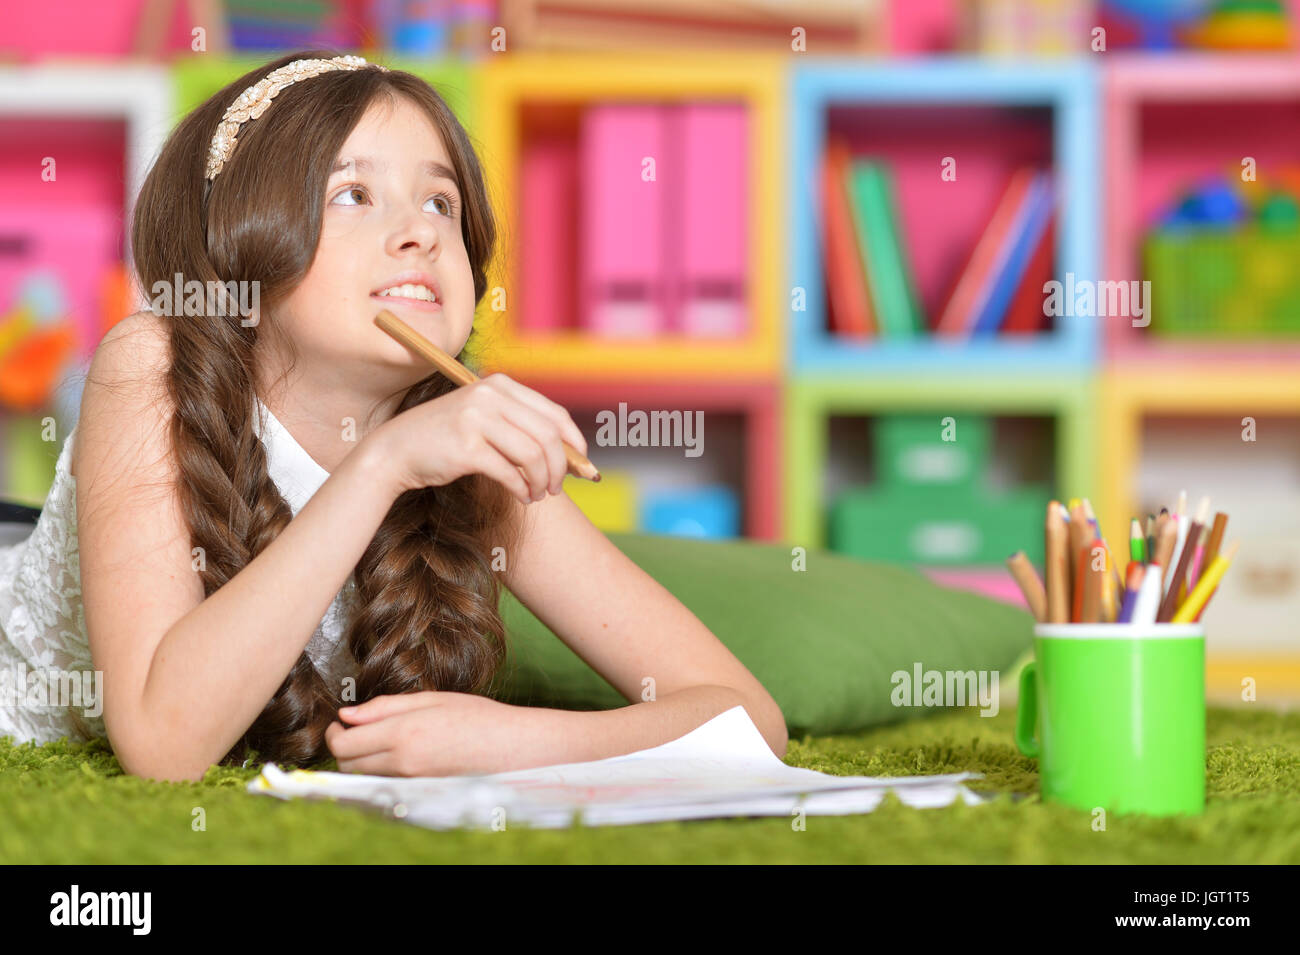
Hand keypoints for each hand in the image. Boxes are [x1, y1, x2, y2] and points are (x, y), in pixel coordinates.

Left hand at [324, 690, 522, 776]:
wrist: (511, 749)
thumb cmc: (477, 717)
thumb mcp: (432, 699)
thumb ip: (385, 707)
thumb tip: (347, 714)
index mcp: (403, 732)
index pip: (344, 742)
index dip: (333, 732)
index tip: (339, 721)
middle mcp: (402, 762)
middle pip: (346, 764)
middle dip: (341, 747)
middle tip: (352, 729)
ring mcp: (410, 782)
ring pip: (362, 777)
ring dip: (358, 760)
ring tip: (374, 741)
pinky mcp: (417, 793)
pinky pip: (382, 785)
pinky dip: (376, 772)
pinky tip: (393, 755)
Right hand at [371, 372, 588, 505]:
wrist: (396, 450)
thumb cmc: (447, 439)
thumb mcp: (485, 420)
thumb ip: (521, 427)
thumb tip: (572, 455)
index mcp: (500, 385)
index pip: (555, 414)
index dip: (575, 442)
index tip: (582, 464)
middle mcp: (490, 397)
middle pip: (549, 436)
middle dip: (560, 467)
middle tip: (557, 488)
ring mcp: (477, 420)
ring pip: (533, 456)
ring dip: (542, 482)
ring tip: (537, 495)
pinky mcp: (467, 447)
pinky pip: (510, 473)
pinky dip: (522, 490)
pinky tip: (522, 497)